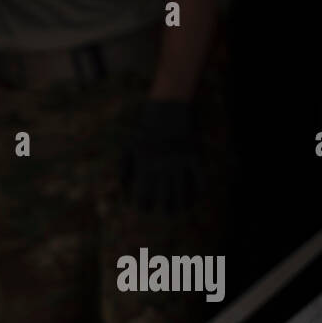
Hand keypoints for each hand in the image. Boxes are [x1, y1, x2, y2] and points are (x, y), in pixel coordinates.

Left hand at [121, 99, 203, 213]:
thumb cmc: (144, 130)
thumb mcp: (128, 148)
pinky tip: (197, 197)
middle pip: (164, 196)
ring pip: (182, 190)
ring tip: (180, 211)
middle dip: (164, 208)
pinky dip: (199, 188)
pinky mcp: (194, 154)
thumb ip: (124, 170)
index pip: (143, 194)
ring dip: (181, 204)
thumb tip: (122, 191)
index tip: (146, 210)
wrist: (167, 108)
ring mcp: (179, 161)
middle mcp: (162, 166)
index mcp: (144, 165)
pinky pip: (199, 176)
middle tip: (167, 215)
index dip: (144, 205)